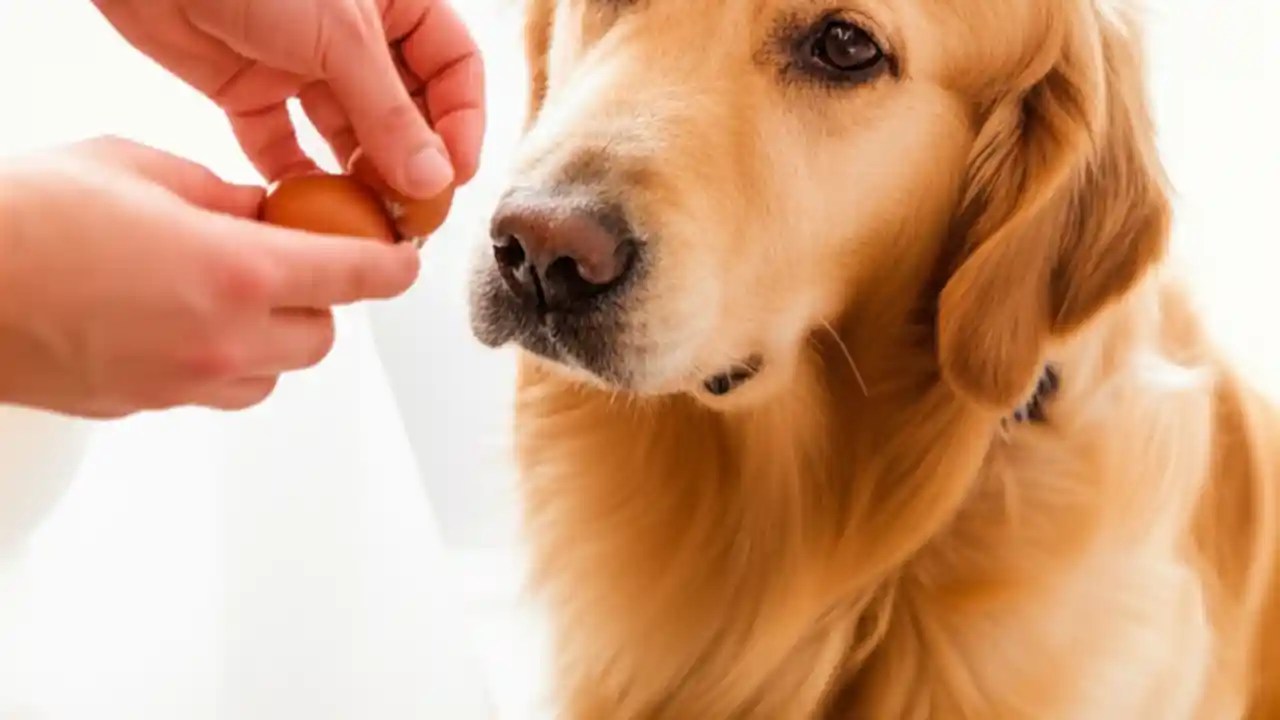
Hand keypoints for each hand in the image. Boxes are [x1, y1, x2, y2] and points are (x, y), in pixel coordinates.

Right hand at [0, 136, 419, 418]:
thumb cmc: (29, 219)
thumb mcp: (140, 171)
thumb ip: (223, 198)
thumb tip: (267, 214)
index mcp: (235, 272)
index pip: (352, 278)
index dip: (388, 268)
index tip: (401, 261)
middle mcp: (224, 340)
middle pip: (322, 337)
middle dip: (319, 300)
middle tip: (287, 263)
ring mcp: (187, 382)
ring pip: (277, 374)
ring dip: (275, 337)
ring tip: (229, 295)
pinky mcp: (150, 406)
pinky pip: (222, 390)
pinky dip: (229, 363)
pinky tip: (186, 324)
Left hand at [92, 0, 483, 199]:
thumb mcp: (343, 38)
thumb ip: (390, 115)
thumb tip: (433, 182)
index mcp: (394, 0)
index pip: (453, 65)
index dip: (462, 120)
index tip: (454, 174)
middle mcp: (353, 33)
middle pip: (403, 108)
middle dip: (411, 160)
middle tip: (413, 212)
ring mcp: (301, 62)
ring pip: (346, 132)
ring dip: (359, 176)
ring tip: (367, 218)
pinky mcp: (249, 87)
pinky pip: (282, 142)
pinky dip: (294, 175)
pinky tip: (307, 207)